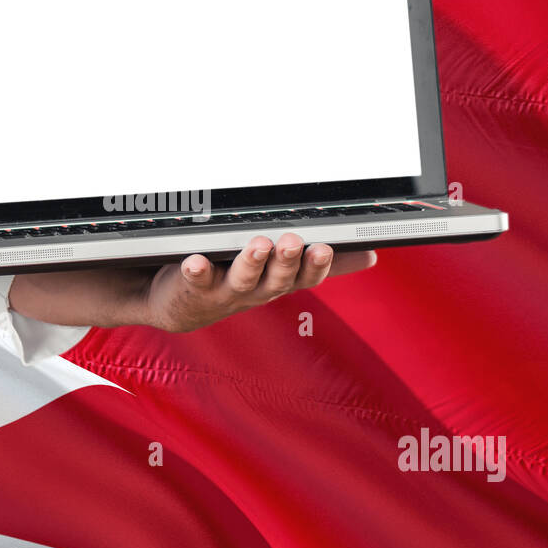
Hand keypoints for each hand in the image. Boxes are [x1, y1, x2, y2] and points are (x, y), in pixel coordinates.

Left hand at [6, 232, 375, 332]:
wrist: (178, 305)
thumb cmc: (232, 280)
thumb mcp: (279, 274)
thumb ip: (316, 262)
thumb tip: (370, 257)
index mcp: (277, 283)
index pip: (305, 277)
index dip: (316, 266)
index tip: (325, 248)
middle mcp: (253, 291)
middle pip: (276, 279)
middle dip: (286, 261)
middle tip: (292, 242)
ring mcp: (222, 292)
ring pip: (240, 280)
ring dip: (249, 263)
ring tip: (257, 244)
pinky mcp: (191, 287)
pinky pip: (194, 280)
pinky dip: (195, 270)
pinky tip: (195, 260)